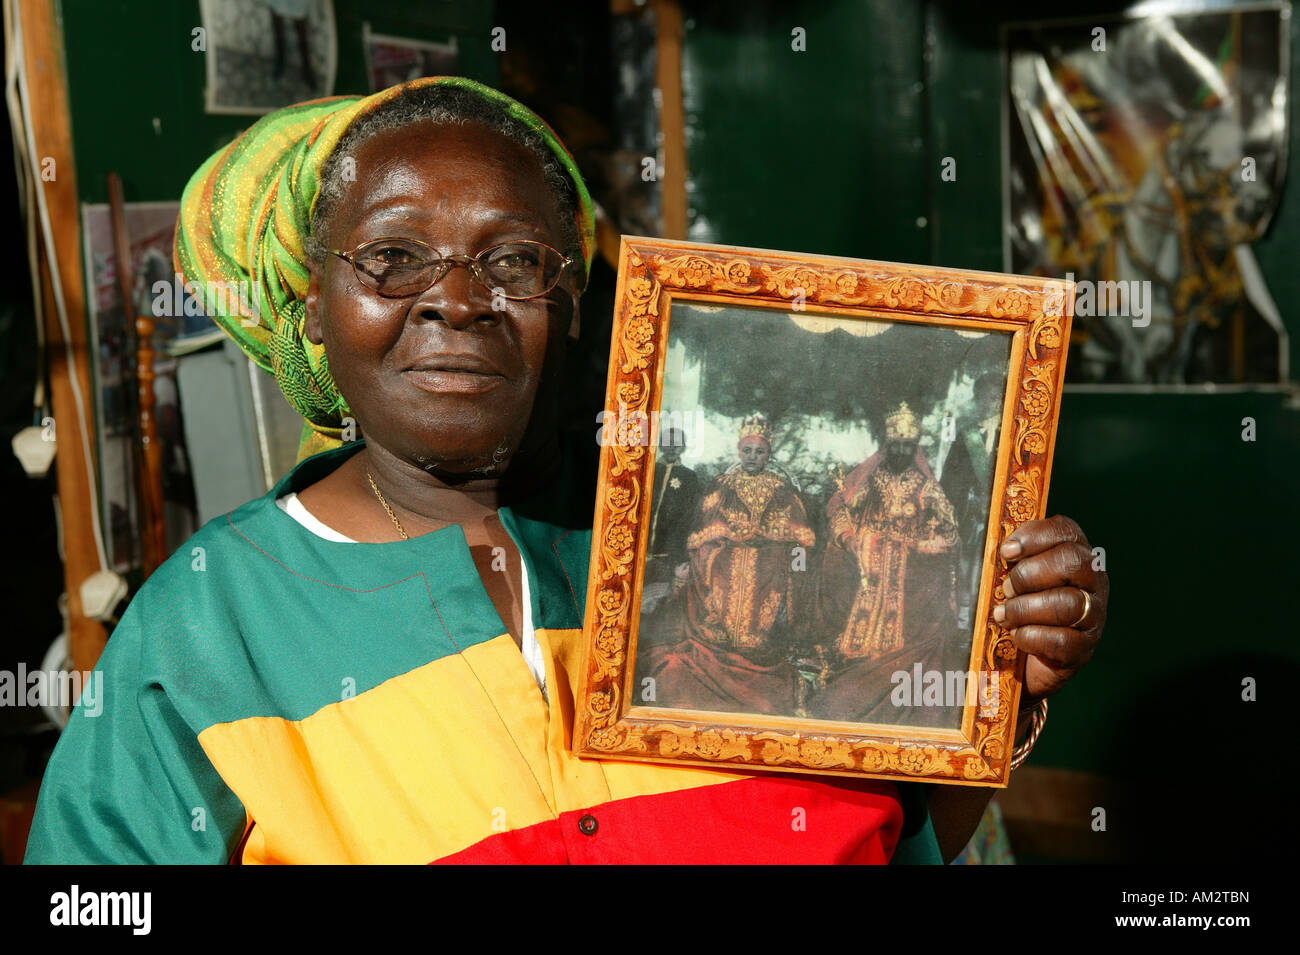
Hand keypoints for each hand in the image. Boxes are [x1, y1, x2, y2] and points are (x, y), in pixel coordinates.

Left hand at [992, 515, 1107, 707]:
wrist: (1027, 659)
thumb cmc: (1019, 607)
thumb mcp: (1014, 578)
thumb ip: (1009, 561)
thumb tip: (996, 550)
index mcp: (1075, 554)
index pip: (1065, 531)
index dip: (1035, 537)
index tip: (1006, 551)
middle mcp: (1092, 581)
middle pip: (1072, 562)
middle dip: (1029, 575)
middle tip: (1005, 589)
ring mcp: (1094, 614)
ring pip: (1068, 603)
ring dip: (1025, 609)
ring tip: (1003, 614)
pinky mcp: (1084, 647)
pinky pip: (1060, 640)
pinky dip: (1031, 637)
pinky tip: (1017, 636)